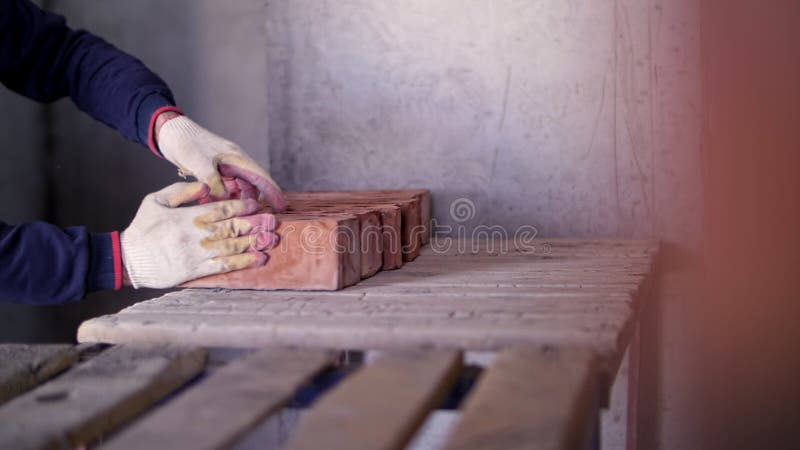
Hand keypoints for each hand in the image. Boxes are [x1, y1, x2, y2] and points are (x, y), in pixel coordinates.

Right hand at [121, 182, 278, 288]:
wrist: (128, 258)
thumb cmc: (142, 227)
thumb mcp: (156, 201)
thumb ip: (181, 192)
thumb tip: (204, 186)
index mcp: (187, 216)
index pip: (220, 209)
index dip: (241, 207)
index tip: (256, 206)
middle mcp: (195, 235)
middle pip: (231, 228)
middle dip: (254, 224)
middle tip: (273, 222)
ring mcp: (196, 254)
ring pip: (232, 247)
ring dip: (254, 243)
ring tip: (271, 239)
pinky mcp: (195, 271)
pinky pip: (223, 266)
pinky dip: (243, 262)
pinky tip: (258, 259)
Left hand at [155, 115, 287, 211]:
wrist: (170, 132)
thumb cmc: (185, 142)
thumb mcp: (199, 163)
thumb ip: (213, 182)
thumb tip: (226, 200)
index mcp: (236, 157)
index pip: (261, 176)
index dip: (273, 192)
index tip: (282, 207)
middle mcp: (235, 161)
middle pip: (253, 184)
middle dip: (255, 201)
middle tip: (255, 218)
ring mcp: (225, 165)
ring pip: (239, 187)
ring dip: (236, 200)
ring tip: (231, 214)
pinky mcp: (216, 170)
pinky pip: (226, 187)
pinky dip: (223, 197)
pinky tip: (213, 205)